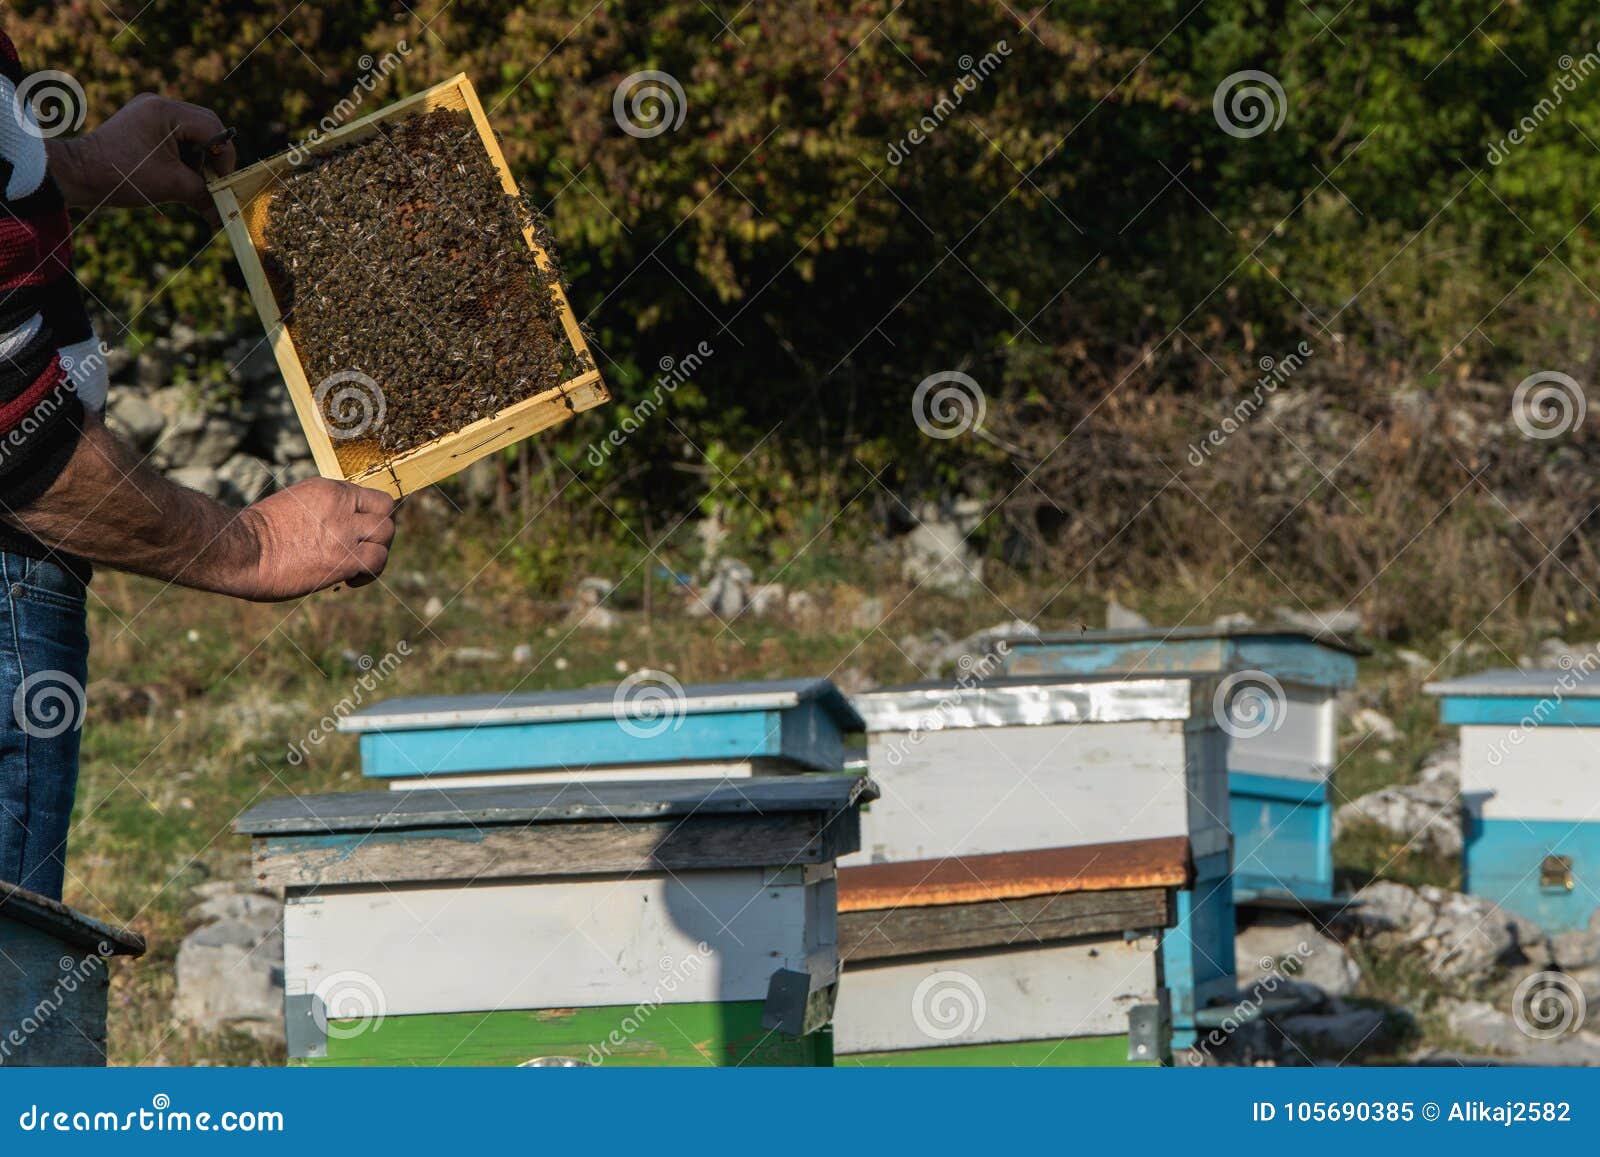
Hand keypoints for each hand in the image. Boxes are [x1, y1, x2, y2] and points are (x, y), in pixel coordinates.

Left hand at [47, 93, 236, 224]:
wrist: (79, 174)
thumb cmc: (123, 176)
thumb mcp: (172, 186)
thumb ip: (205, 196)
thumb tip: (223, 215)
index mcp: (166, 112)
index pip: (214, 128)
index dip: (224, 157)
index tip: (220, 182)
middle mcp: (159, 105)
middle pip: (206, 126)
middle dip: (213, 156)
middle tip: (212, 181)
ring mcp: (149, 111)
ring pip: (193, 132)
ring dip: (198, 158)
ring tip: (188, 181)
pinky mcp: (143, 123)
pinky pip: (176, 135)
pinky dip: (183, 156)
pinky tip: (176, 174)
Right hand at [230, 479, 395, 601]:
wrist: (239, 550)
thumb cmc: (255, 534)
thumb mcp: (293, 505)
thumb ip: (322, 511)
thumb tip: (336, 529)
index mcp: (327, 489)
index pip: (371, 496)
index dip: (372, 516)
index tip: (360, 532)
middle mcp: (341, 504)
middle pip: (386, 512)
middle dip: (380, 533)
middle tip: (362, 549)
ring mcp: (344, 530)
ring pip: (386, 535)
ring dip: (378, 552)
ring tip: (357, 567)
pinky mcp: (343, 557)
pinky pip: (378, 561)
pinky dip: (371, 573)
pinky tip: (349, 580)